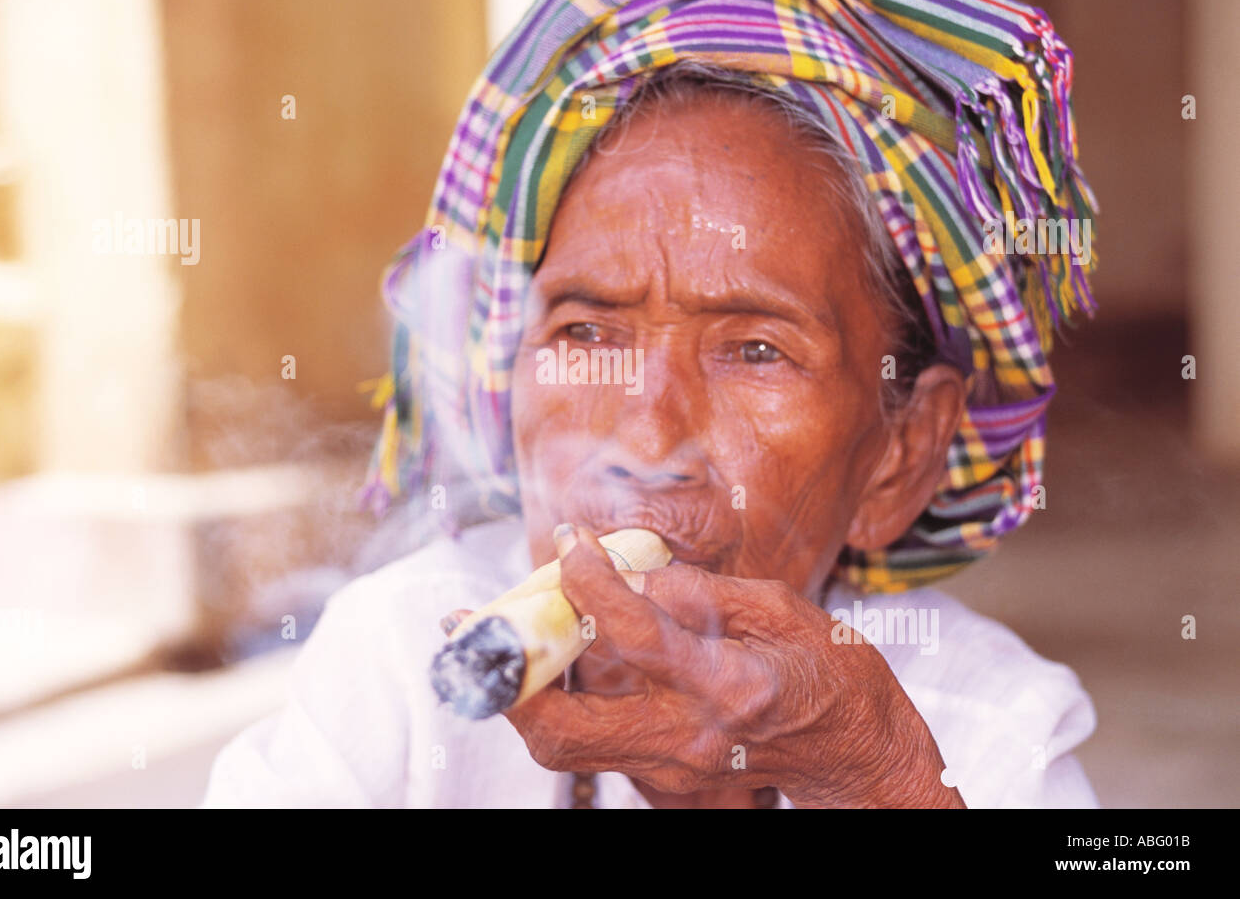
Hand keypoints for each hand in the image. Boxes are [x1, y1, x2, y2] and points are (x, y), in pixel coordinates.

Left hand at [485, 524, 963, 806]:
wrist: (857, 758)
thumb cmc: (831, 675)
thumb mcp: (781, 611)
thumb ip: (700, 593)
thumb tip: (633, 570)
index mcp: (729, 685)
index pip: (635, 636)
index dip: (590, 583)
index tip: (572, 545)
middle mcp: (690, 739)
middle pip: (564, 729)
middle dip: (506, 677)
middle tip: (471, 626)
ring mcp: (673, 773)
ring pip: (567, 746)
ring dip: (521, 689)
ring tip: (492, 635)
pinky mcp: (665, 784)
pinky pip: (595, 744)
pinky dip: (564, 701)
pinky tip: (556, 660)